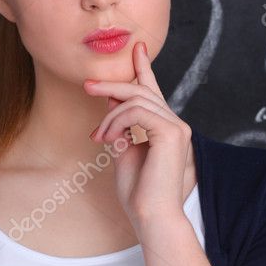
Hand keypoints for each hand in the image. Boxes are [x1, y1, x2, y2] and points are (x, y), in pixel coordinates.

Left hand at [83, 41, 192, 228]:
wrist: (152, 217)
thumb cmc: (139, 193)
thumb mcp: (124, 152)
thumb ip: (121, 128)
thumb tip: (111, 105)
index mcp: (166, 128)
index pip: (154, 92)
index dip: (144, 68)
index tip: (137, 48)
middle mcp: (176, 124)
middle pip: (142, 91)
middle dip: (112, 87)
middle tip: (87, 86)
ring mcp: (177, 127)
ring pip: (138, 100)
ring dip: (111, 115)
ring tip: (99, 136)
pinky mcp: (172, 133)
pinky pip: (138, 113)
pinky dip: (118, 122)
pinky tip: (109, 138)